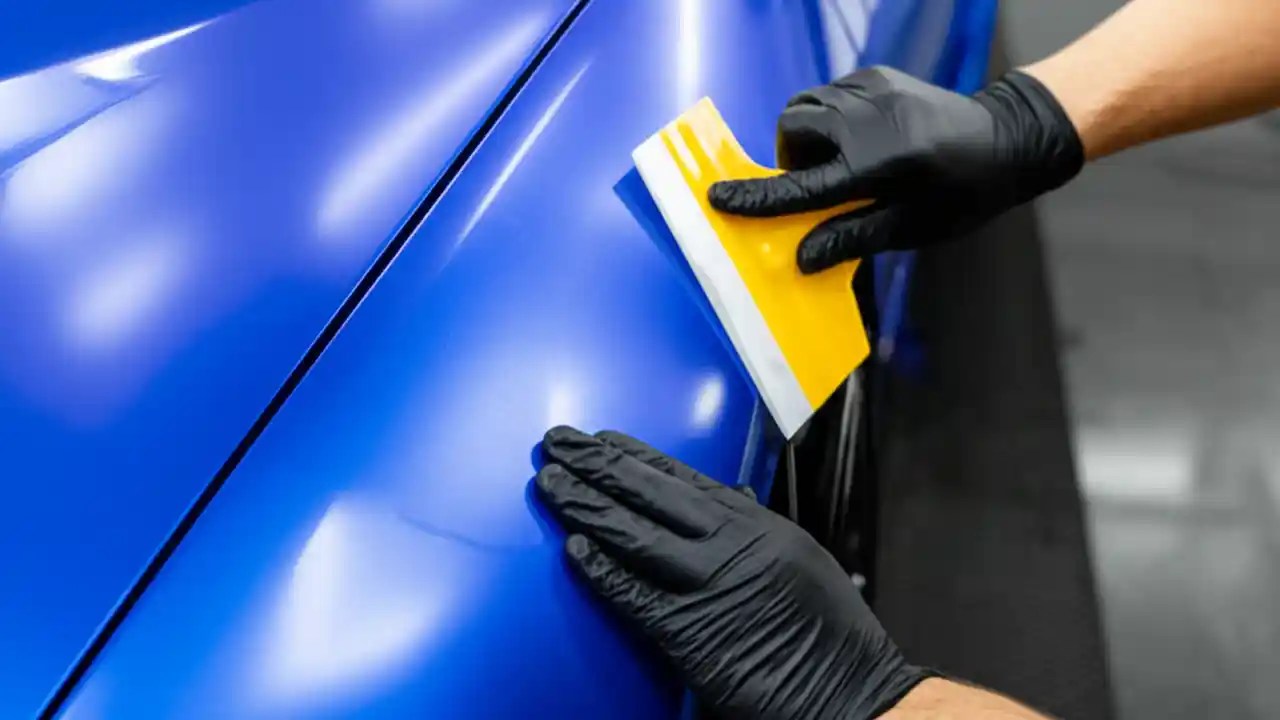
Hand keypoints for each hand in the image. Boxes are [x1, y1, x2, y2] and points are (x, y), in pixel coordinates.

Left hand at [535, 426, 928, 719]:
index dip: (635, 456)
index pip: (683, 478)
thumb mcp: (799, 561)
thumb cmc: (832, 638)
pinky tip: (575, 551)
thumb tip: (732, 494)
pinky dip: (604, 572)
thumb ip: (757, 529)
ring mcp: (713, 586)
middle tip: (557, 443)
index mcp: (760, 526)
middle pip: (652, 494)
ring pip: (636, 535)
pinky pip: (636, 596)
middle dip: (599, 466)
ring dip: (587, 507)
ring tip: (550, 484)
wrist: (856, 694)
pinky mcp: (694, 633)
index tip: (600, 439)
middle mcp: (735, 546)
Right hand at [708, 66, 1083, 271]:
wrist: (1007, 139)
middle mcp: (869, 121)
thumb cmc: (961, 196)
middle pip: (792, 128)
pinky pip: (828, 94)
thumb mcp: (910, 228)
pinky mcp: (877, 76)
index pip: (801, 187)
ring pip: (804, 106)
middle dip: (789, 157)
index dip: (756, 197)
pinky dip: (827, 119)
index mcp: (879, 167)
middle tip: (815, 184)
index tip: (716, 198)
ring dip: (804, 137)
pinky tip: (856, 139)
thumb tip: (800, 260)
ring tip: (834, 162)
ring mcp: (872, 91)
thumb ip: (851, 238)